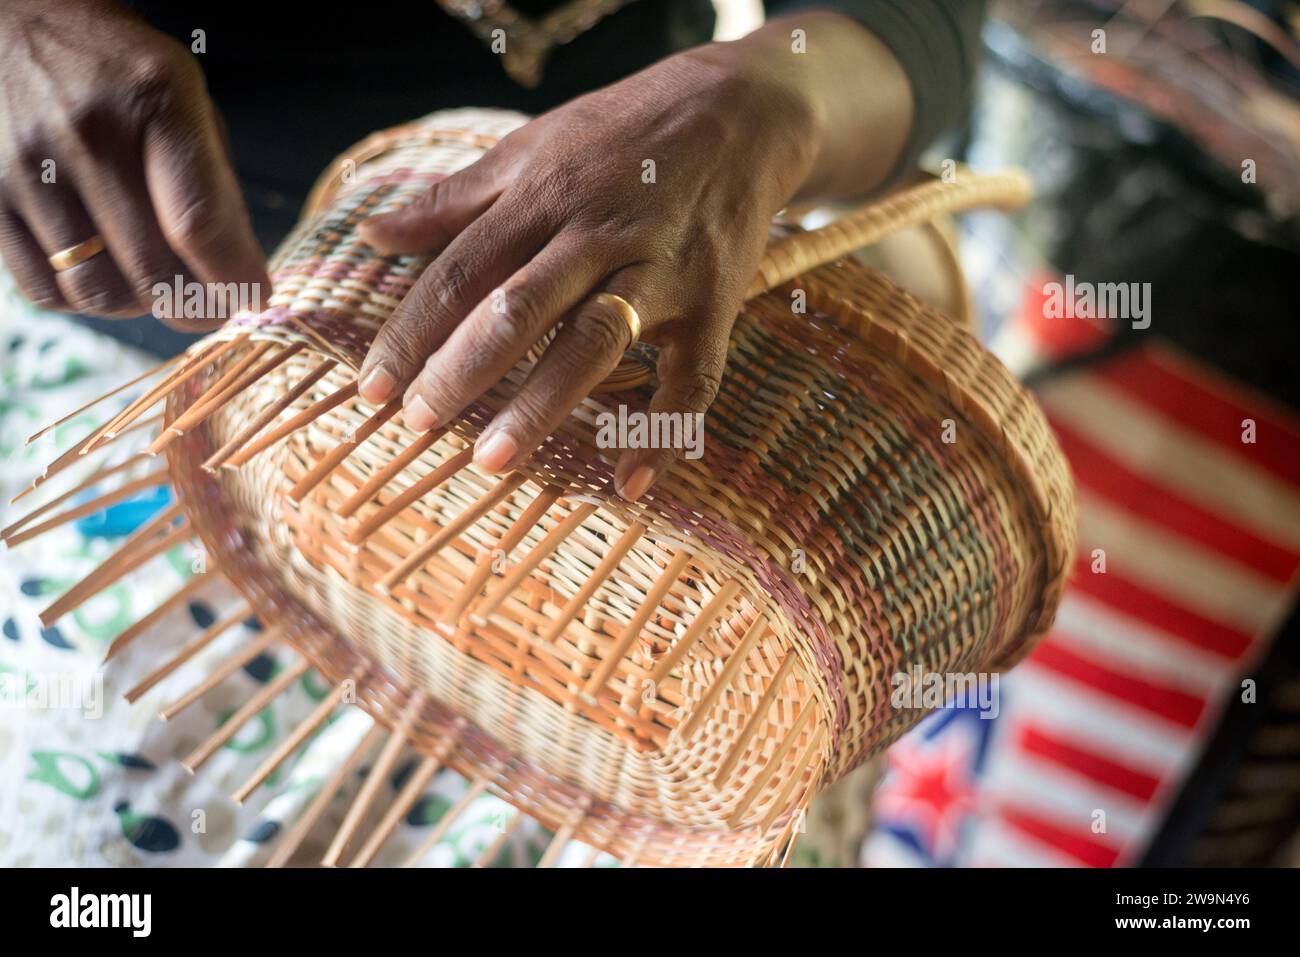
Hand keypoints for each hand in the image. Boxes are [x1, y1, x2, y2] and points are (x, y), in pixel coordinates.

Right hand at [0, 0, 267, 325]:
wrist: (13, 23)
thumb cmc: (118, 71)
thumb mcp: (187, 99)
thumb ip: (215, 181)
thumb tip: (239, 268)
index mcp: (153, 102)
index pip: (198, 223)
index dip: (232, 278)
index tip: (253, 297)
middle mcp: (86, 136)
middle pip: (150, 271)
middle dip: (195, 309)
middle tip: (211, 309)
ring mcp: (27, 169)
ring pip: (96, 291)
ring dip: (139, 308)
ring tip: (157, 288)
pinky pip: (43, 287)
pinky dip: (85, 301)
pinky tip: (105, 277)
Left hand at [357, 14, 909, 499]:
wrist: (739, 113)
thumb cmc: (621, 134)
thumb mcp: (531, 146)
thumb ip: (452, 198)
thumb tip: (371, 232)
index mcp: (543, 196)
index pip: (462, 270)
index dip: (412, 331)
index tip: (370, 388)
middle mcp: (597, 235)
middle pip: (519, 307)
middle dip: (463, 370)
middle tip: (418, 424)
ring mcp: (659, 271)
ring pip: (594, 341)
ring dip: (542, 403)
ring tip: (492, 460)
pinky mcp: (713, 303)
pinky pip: (691, 376)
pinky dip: (665, 431)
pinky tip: (629, 483)